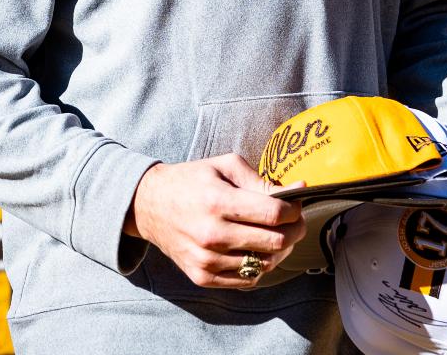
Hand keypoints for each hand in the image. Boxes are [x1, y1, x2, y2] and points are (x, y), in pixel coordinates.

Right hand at [125, 154, 305, 288]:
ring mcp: (206, 260)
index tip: (296, 204)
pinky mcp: (202, 277)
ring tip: (275, 234)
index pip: (275, 214)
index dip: (294, 210)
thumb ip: (261, 180)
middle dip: (294, 230)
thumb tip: (298, 189)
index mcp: (219, 202)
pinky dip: (258, 266)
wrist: (148, 206)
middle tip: (294, 221)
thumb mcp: (224, 166)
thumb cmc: (191, 181)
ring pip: (264, 264)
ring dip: (278, 250)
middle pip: (275, 242)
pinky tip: (255, 249)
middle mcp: (212, 235)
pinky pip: (246, 280)